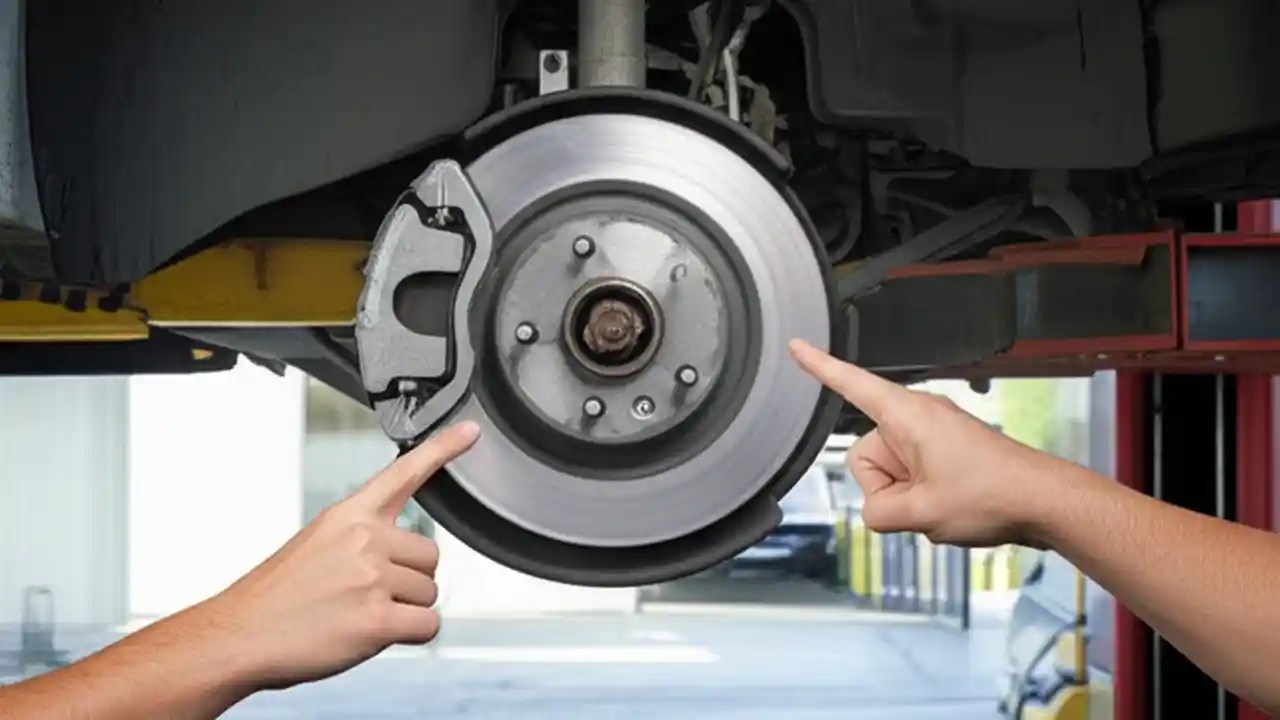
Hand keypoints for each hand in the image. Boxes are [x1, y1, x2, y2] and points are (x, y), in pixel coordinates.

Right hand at [198, 422, 480, 690]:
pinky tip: (372, 634)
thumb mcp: (316, 545)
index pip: (405, 472)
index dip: (443, 449)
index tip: (471, 432)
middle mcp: (365, 538)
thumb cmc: (275, 597)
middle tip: (364, 595)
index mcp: (349, 515)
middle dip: (408, 579)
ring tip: (356, 614)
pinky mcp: (377, 619)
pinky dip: (408, 636)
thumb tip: (401, 557)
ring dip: (404, 610)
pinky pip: (427, 626)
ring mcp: (372, 577)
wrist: (238, 636)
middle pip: (430, 556)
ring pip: (429, 593)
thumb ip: (361, 539)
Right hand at [790, 340, 1066, 546]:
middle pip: (866, 454)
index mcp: (906, 415)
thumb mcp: (922, 513)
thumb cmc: (993, 493)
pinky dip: (924, 497)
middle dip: (885, 486)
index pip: (851, 384)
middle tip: (925, 501)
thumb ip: (879, 512)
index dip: (819, 367)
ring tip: (945, 504)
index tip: (796, 347)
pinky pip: (912, 476)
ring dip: (908, 496)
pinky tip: (953, 505)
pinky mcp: (944, 452)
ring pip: (890, 472)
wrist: (1043, 500)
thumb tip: (876, 511)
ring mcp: (931, 435)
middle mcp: (916, 417)